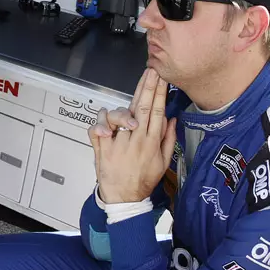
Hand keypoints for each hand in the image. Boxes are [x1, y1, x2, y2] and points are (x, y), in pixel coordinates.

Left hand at [92, 68, 177, 203]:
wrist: (125, 198)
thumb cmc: (143, 179)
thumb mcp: (163, 162)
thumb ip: (168, 139)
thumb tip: (171, 118)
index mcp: (151, 143)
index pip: (156, 112)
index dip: (159, 93)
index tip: (161, 77)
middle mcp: (135, 140)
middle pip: (141, 108)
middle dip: (147, 87)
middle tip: (151, 71)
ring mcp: (118, 144)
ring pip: (119, 114)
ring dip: (124, 103)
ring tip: (133, 94)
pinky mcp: (102, 149)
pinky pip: (98, 128)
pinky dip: (100, 120)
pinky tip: (105, 115)